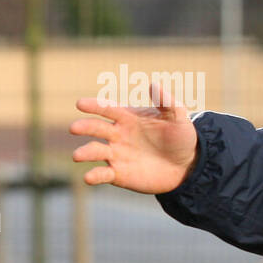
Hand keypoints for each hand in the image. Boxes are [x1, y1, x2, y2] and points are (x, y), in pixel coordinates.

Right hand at [70, 82, 198, 193]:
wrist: (187, 166)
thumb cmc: (181, 138)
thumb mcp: (178, 118)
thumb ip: (166, 102)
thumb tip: (154, 84)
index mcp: (128, 118)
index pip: (107, 109)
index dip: (94, 106)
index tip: (80, 104)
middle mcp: (117, 135)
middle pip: (96, 128)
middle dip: (84, 127)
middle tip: (74, 127)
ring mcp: (116, 154)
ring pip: (94, 151)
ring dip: (85, 152)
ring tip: (77, 155)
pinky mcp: (118, 174)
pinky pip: (102, 174)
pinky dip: (94, 176)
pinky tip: (88, 177)